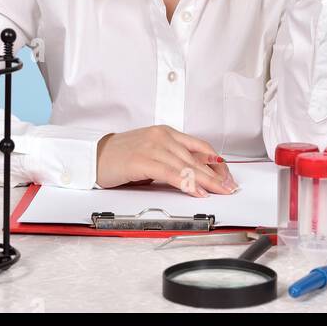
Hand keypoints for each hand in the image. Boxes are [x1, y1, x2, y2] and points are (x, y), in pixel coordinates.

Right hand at [96, 126, 238, 195]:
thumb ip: (173, 160)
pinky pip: (172, 173)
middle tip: (230, 188)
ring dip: (207, 181)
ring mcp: (153, 146)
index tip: (228, 177)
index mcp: (167, 133)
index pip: (201, 147)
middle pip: (198, 158)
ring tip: (220, 192)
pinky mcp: (143, 160)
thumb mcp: (153, 153)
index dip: (217, 163)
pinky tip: (198, 192)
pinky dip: (187, 183)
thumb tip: (197, 174)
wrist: (96, 156)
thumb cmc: (123, 156)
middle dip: (217, 175)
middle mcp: (163, 136)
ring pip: (188, 166)